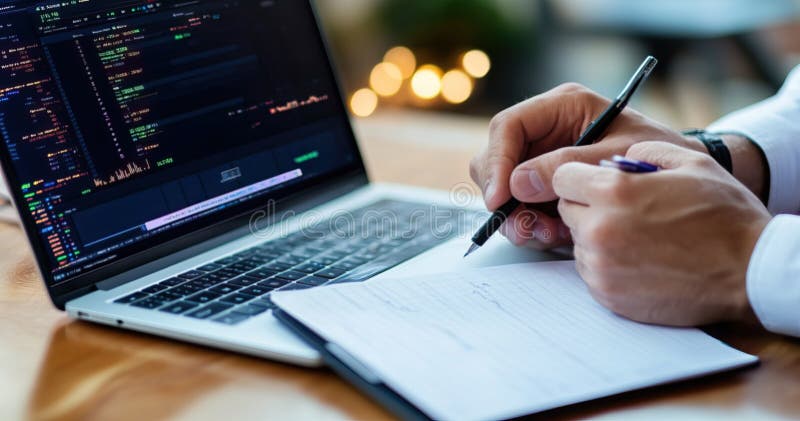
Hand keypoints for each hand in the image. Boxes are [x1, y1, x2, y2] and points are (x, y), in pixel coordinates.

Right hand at [470, 83, 701, 248]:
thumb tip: (517, 183)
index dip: (497, 162)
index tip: (500, 198)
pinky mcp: (546, 187)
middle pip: (496, 158)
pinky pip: (521, 206)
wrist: (683, 184)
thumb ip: (568, 167)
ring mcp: (543, 160)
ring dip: (519, 216)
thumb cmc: (660, 159)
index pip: (508, 127)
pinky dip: (532, 225)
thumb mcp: (615, 159)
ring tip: (550, 233)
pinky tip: (557, 234)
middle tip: (525, 226)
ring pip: (504, 187)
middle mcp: (546, 131)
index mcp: (562, 107)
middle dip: (504, 196)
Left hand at [554, 141, 771, 325]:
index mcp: (614, 192)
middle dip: (587, 207)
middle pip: (566, 211)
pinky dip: (606, 265)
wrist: (748, 272)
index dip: (579, 178)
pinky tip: (639, 260)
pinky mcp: (607, 295)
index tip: (595, 183)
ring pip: (577, 243)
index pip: (561, 177)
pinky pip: (589, 272)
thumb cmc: (724, 216)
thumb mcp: (691, 163)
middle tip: (623, 211)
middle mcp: (599, 229)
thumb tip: (618, 157)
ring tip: (637, 237)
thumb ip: (644, 151)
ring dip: (596, 238)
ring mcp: (601, 266)